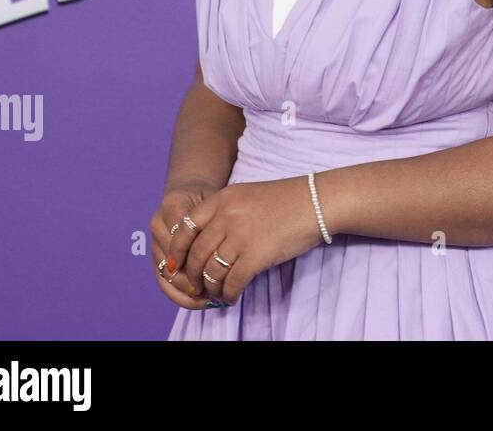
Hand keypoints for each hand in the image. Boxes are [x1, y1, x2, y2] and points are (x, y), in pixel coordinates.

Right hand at [150, 180, 222, 309]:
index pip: (185, 239)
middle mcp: (158, 222)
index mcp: (175, 205)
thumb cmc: (211, 198)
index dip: (200, 260)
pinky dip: (178, 292)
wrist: (189, 189)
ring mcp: (152, 238)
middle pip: (172, 260)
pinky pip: (162, 277)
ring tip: (208, 300)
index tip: (221, 274)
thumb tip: (226, 259)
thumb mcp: (218, 204)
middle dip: (193, 280)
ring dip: (185, 291)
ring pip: (164, 273)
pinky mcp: (153, 251)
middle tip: (216, 293)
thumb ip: (218, 224)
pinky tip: (196, 300)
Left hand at [161, 176, 327, 306]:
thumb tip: (204, 243)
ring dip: (210, 287)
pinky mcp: (256, 256)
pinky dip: (228, 294)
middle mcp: (226, 217)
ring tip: (216, 293)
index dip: (177, 250)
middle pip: (196, 254)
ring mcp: (240, 237)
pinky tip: (232, 297)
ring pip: (211, 271)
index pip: (185, 228)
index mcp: (222, 199)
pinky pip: (232, 282)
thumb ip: (223, 213)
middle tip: (195, 286)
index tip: (176, 264)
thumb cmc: (286, 199)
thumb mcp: (247, 196)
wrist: (316, 202)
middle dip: (192, 275)